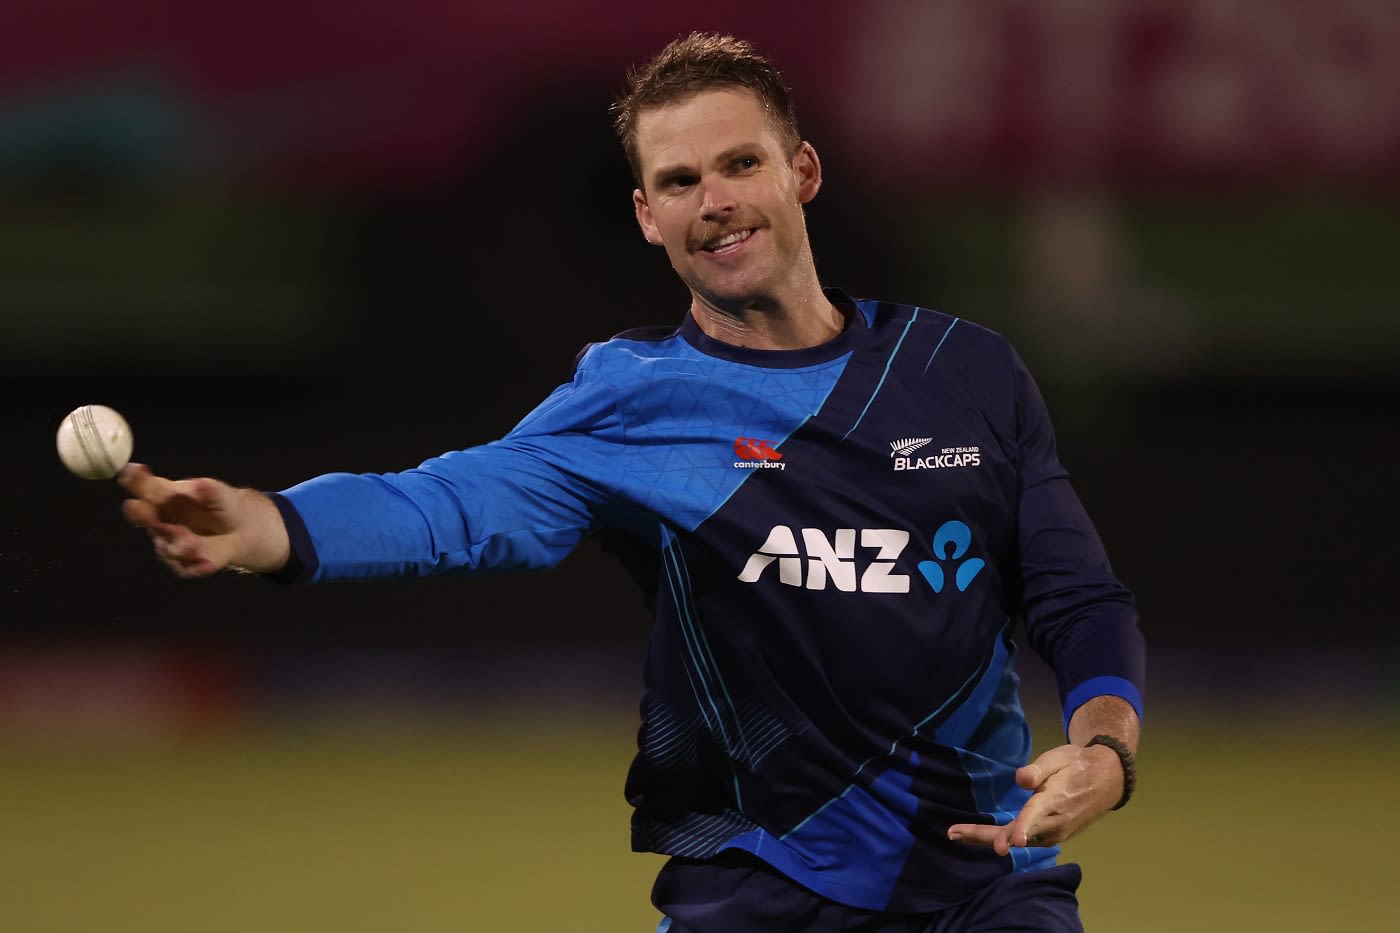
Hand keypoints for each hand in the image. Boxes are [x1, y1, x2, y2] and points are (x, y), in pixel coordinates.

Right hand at [118, 463, 288, 576]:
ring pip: (165, 547)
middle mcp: (160, 521)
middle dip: (142, 516)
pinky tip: (206, 563)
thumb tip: (202, 485)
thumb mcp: (217, 493)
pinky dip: (195, 566)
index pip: (143, 488)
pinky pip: (187, 567)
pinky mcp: (185, 564)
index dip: (135, 480)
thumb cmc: (218, 504)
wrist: (238, 529)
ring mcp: (169, 543)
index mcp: (163, 497)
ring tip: (191, 543)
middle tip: (145, 512)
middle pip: (144, 519)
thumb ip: (208, 490)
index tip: (131, 472)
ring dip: (176, 545)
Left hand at [946, 742, 1122, 853]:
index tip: (1008, 844)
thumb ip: (1038, 770)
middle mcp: (1054, 822)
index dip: (1020, 829)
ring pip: (1017, 840)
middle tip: (953, 833)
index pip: (1033, 816)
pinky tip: (985, 837)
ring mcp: (1055, 833)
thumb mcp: (1058, 758)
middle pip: (1015, 834)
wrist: (1106, 780)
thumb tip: (1019, 778)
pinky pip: (1026, 840)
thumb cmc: (1077, 764)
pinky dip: (1004, 839)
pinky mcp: (1054, 837)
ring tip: (958, 834)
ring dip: (988, 839)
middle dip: (984, 836)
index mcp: (1054, 800)